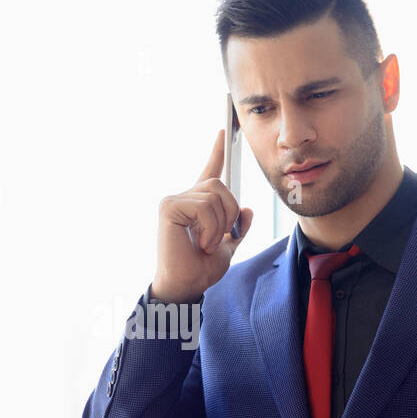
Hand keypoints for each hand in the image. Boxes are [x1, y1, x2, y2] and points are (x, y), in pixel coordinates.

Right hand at [151, 128, 252, 303]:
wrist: (186, 286)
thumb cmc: (200, 270)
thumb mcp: (227, 248)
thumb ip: (237, 229)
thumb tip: (248, 210)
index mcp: (198, 206)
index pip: (210, 171)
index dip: (217, 151)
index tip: (223, 131)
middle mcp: (184, 198)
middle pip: (220, 185)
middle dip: (229, 212)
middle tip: (220, 237)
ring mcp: (174, 201)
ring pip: (215, 195)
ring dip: (219, 224)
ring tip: (207, 243)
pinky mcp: (168, 207)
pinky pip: (203, 206)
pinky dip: (210, 228)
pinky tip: (199, 242)